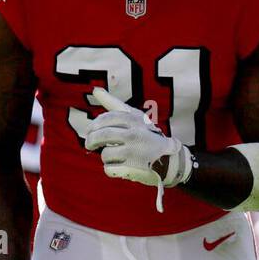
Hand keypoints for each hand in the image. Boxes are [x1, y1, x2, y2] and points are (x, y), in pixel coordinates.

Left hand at [84, 87, 191, 208]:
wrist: (170, 159)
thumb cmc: (147, 135)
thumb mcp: (135, 116)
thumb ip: (114, 103)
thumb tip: (95, 90)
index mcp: (134, 120)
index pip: (105, 119)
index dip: (93, 126)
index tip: (90, 131)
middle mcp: (134, 135)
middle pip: (101, 136)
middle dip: (91, 141)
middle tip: (89, 145)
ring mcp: (134, 153)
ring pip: (105, 154)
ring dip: (106, 157)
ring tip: (115, 156)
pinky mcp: (133, 169)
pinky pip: (109, 170)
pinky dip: (111, 170)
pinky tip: (118, 166)